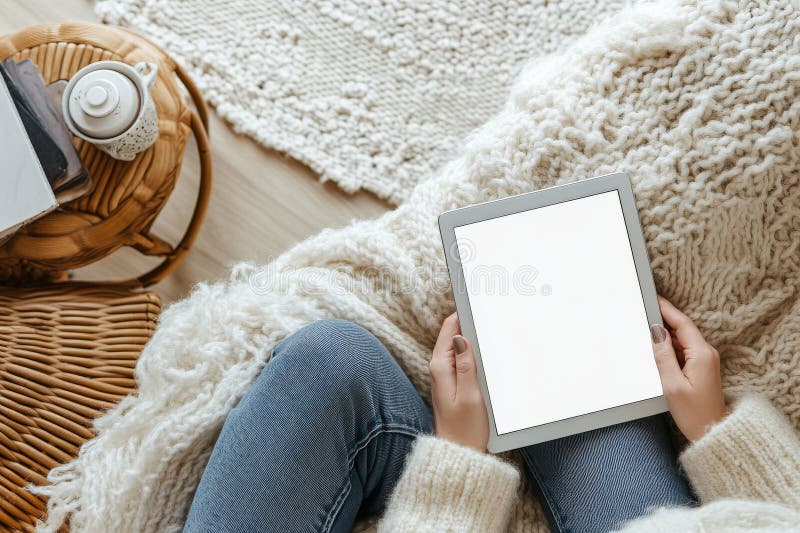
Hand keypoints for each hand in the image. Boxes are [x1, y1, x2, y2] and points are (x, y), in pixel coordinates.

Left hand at [428, 313, 488, 451]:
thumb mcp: (471, 395)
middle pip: (454, 334)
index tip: (479, 303)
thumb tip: (461, 338)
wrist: (459, 453)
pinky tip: (488, 352)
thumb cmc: (466, 428)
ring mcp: (445, 375)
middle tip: (491, 312)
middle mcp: (439, 367)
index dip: (463, 314)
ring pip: (459, 346)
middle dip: (470, 323)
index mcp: (440, 366)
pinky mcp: (453, 382)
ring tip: (493, 326)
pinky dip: (473, 352)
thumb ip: (466, 365)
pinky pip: (462, 359)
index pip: (450, 329)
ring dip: (474, 338)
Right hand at [651, 296, 725, 440]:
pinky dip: (670, 346)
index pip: (682, 324)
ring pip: (683, 339)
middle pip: (683, 329)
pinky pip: (684, 350)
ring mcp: (705, 361)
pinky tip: (658, 348)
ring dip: (666, 333)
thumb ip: (663, 355)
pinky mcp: (701, 369)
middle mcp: (706, 354)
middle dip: (664, 318)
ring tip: (646, 327)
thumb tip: (655, 332)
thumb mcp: (672, 384)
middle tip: (644, 310)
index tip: (654, 298)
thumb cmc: (694, 413)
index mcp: (701, 354)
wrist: (713, 433)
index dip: (667, 309)